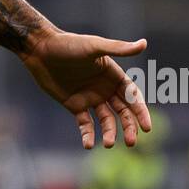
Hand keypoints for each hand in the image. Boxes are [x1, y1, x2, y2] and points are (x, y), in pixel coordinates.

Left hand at [20, 29, 151, 149]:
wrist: (41, 50)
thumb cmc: (68, 44)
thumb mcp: (94, 47)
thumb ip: (119, 48)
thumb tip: (144, 43)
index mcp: (113, 75)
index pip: (133, 97)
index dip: (141, 112)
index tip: (147, 128)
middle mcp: (105, 88)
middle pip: (123, 112)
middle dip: (129, 127)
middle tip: (131, 142)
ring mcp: (90, 97)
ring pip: (106, 120)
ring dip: (110, 133)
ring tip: (108, 144)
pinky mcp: (75, 105)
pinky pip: (85, 124)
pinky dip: (88, 135)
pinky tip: (88, 145)